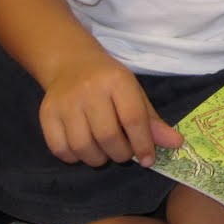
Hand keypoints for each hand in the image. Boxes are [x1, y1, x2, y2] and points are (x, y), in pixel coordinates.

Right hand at [38, 52, 181, 167]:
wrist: (71, 64)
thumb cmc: (109, 83)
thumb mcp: (135, 94)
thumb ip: (152, 121)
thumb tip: (176, 144)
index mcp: (117, 81)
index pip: (133, 119)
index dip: (143, 144)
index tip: (147, 160)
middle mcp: (89, 90)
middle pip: (108, 137)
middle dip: (120, 154)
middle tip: (123, 153)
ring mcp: (65, 102)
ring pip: (83, 147)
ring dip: (98, 159)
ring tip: (104, 152)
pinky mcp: (47, 114)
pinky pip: (60, 149)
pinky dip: (74, 157)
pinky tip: (83, 149)